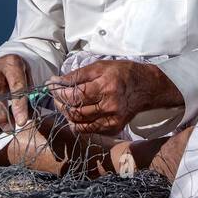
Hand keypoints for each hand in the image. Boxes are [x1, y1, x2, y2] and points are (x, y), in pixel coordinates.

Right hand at [0, 54, 32, 133]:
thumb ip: (28, 98)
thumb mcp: (27, 83)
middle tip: (8, 129)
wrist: (0, 69)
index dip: (19, 105)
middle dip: (2, 114)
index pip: (17, 85)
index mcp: (13, 63)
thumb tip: (27, 118)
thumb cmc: (17, 80)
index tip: (21, 122)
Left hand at [48, 60, 183, 134]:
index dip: (58, 92)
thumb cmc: (122, 73)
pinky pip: (89, 130)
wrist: (146, 87)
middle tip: (56, 95)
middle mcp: (109, 106)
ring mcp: (112, 120)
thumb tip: (55, 81)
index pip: (74, 96)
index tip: (51, 86)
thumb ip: (77, 75)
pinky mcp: (114, 128)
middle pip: (75, 111)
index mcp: (105, 87)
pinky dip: (78, 124)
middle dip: (60, 103)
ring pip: (79, 123)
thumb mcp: (100, 66)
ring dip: (66, 114)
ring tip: (64, 104)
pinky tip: (76, 115)